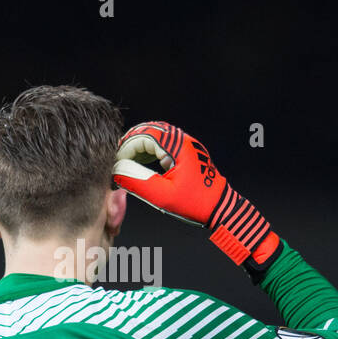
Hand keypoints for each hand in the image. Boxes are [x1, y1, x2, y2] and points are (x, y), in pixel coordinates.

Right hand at [113, 121, 280, 270]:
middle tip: (118, 156)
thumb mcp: (162, 196)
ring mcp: (187, 146)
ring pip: (158, 134)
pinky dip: (151, 149)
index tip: (118, 162)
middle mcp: (184, 141)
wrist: (220, 208)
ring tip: (127, 159)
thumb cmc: (195, 203)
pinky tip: (142, 161)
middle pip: (151, 129)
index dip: (127, 147)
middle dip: (132, 141)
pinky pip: (165, 143)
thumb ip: (137, 181)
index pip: (144, 136)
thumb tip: (117, 171)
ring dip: (141, 144)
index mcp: (178, 147)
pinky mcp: (188, 153)